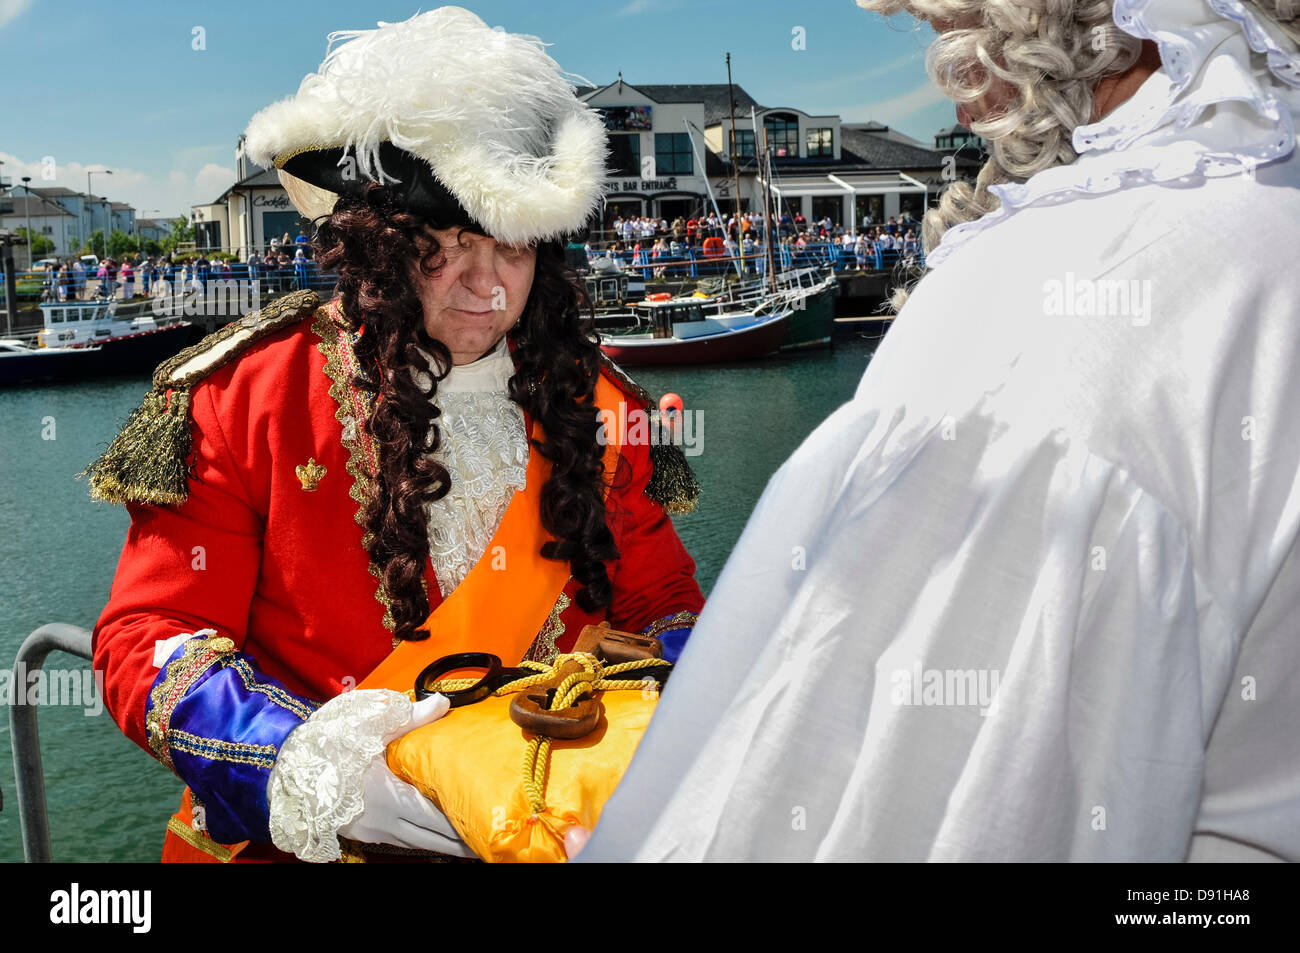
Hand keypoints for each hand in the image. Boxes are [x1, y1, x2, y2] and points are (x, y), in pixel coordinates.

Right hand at [338, 694, 476, 857]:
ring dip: (439, 843)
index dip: (460, 825)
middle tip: (485, 842)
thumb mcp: (368, 725)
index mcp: (387, 797)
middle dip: (457, 842)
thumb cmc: (327, 744)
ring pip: (414, 843)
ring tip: (466, 842)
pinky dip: (419, 839)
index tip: (484, 830)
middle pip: (429, 838)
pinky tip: (432, 835)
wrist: (285, 765)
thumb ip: (410, 719)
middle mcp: (381, 821)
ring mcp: (370, 830)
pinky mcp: (360, 832)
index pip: (434, 817)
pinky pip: (398, 840)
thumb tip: (443, 703)